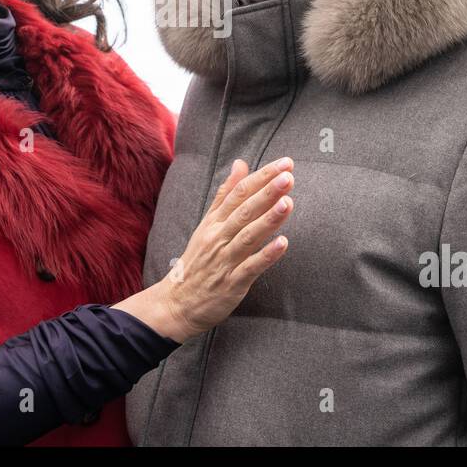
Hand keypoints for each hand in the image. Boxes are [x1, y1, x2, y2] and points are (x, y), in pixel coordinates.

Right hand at [113, 157, 292, 342]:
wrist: (177, 303)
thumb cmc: (198, 261)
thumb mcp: (207, 224)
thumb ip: (225, 194)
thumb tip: (240, 163)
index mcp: (214, 222)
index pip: (238, 193)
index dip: (261, 177)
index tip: (284, 164)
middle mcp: (218, 237)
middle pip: (244, 211)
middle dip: (267, 193)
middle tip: (287, 176)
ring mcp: (224, 260)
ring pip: (248, 236)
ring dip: (268, 219)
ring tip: (288, 202)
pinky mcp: (232, 283)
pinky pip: (250, 267)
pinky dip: (266, 255)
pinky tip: (283, 243)